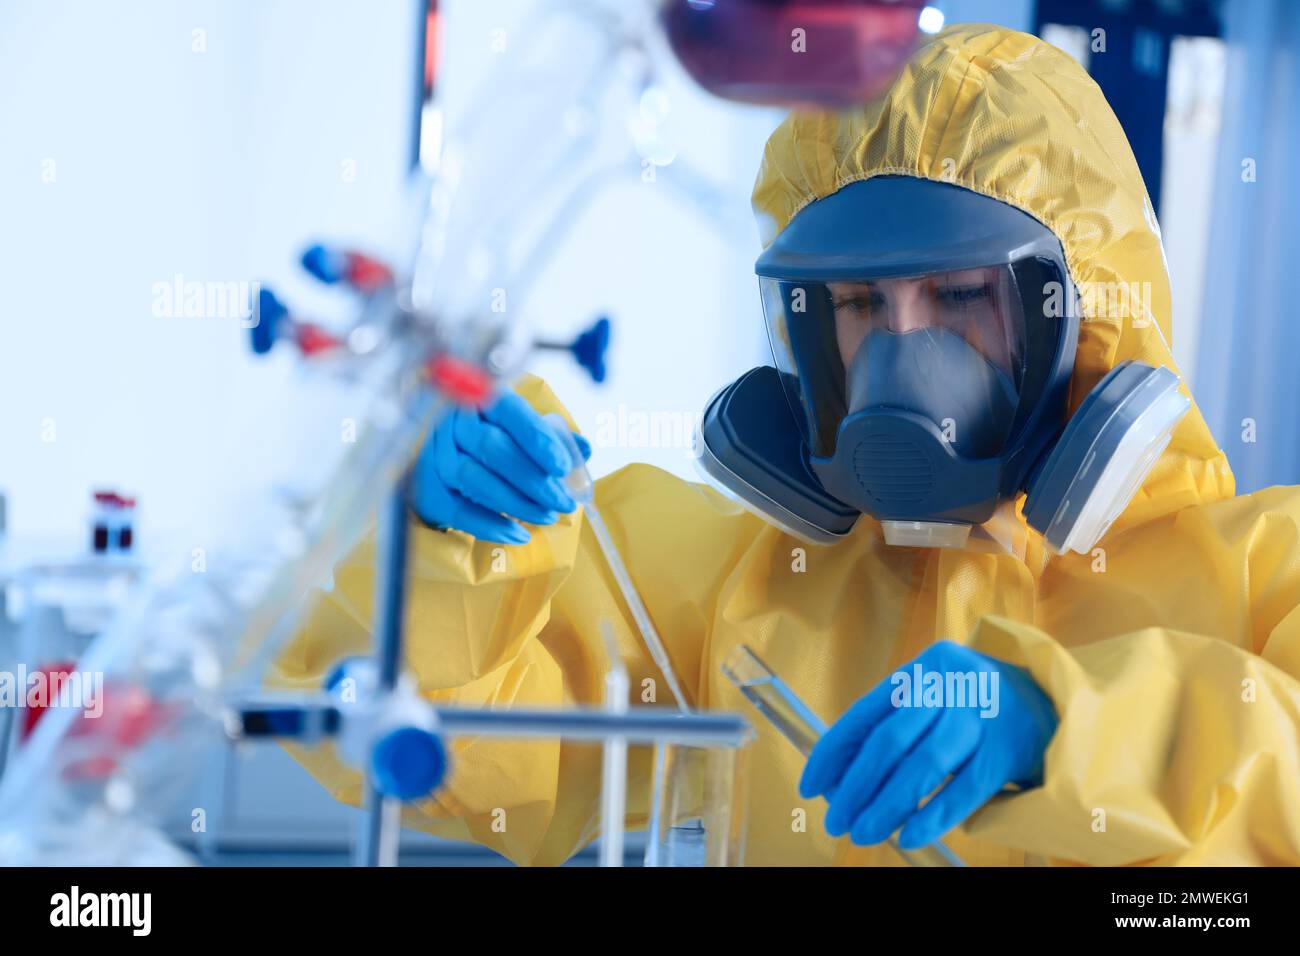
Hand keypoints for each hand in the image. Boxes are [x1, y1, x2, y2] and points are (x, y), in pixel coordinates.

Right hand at [412, 389, 590, 544]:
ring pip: (474, 478)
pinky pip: (457, 509)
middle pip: (492, 448)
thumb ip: (552, 438)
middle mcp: (453, 422)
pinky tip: (517, 534)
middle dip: (534, 480)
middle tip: (564, 503)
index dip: (537, 439)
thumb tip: (584, 450)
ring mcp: (435, 454)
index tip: (564, 467)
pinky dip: (490, 525)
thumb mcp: (520, 432)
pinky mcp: (426, 487)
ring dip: (516, 503)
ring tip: (547, 517)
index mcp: (482, 399)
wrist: (439, 461)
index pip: (509, 411)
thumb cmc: (489, 442)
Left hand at [800, 640, 1056, 849]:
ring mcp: (983, 716)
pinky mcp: (1008, 750)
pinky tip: (907, 836)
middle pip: (892, 740)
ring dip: (888, 805)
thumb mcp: (931, 697)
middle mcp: (952, 685)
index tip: (811, 785)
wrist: (1049, 700)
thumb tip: (837, 777)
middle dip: (856, 786)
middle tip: (835, 820)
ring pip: (924, 766)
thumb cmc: (971, 703)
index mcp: (923, 667)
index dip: (834, 752)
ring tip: (862, 833)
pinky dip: (932, 816)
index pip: (866, 713)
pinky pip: (963, 790)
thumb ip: (889, 725)